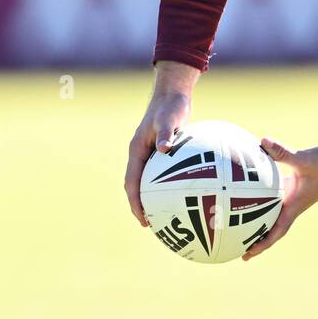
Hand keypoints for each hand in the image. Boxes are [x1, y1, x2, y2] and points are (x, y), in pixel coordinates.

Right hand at [125, 90, 191, 226]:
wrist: (173, 93)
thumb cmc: (171, 105)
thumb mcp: (168, 118)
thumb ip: (167, 132)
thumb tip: (165, 148)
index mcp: (137, 150)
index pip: (132, 182)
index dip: (135, 202)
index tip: (143, 218)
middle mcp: (141, 154)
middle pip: (137, 186)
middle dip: (141, 206)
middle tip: (151, 225)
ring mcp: (151, 153)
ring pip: (149, 181)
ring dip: (153, 198)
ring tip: (166, 215)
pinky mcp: (163, 151)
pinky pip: (163, 173)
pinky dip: (169, 185)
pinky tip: (186, 194)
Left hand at [241, 138, 317, 261]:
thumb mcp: (303, 159)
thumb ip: (282, 152)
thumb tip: (263, 141)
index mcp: (294, 206)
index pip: (276, 232)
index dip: (261, 245)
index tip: (247, 255)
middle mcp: (292, 205)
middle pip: (270, 229)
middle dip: (254, 239)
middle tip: (235, 246)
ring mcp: (292, 198)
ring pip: (271, 214)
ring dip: (258, 222)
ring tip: (237, 225)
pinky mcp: (293, 188)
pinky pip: (274, 199)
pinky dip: (262, 200)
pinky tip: (251, 192)